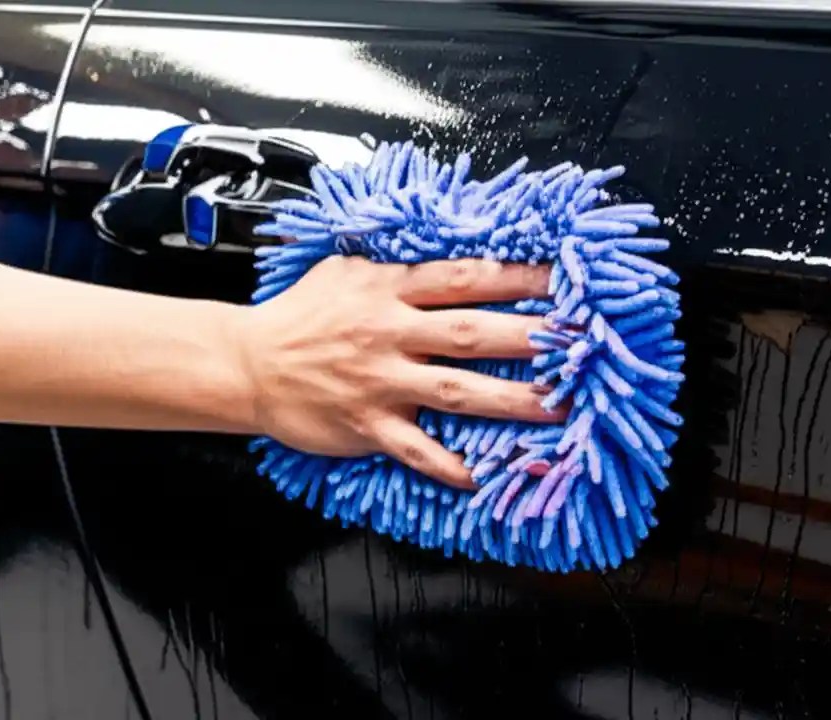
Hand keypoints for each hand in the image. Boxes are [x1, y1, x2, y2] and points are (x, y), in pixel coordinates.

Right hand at [233, 256, 565, 488]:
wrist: (248, 363)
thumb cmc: (303, 315)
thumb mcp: (348, 269)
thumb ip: (401, 263)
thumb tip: (456, 249)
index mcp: (389, 288)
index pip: (465, 277)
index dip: (518, 278)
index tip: (565, 280)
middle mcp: (390, 333)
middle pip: (472, 332)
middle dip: (532, 338)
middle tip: (582, 344)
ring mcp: (381, 382)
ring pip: (458, 391)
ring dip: (513, 402)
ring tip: (560, 410)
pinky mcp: (368, 426)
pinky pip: (419, 451)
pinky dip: (454, 467)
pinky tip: (490, 477)